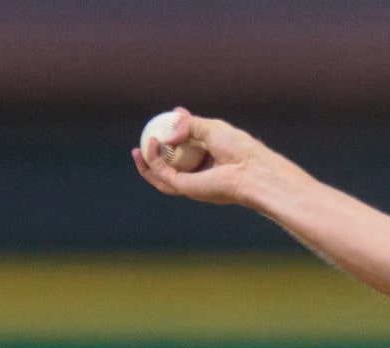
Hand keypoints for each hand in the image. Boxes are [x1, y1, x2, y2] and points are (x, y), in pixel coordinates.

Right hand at [131, 107, 291, 206]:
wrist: (251, 170)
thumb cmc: (240, 149)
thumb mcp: (214, 128)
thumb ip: (190, 125)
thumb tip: (168, 136)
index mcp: (211, 158)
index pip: (189, 149)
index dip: (176, 135)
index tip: (170, 117)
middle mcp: (201, 173)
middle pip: (172, 166)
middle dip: (156, 156)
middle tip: (147, 138)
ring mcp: (193, 182)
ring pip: (161, 177)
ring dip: (146, 164)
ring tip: (138, 149)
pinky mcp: (186, 188)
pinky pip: (162, 174)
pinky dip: (152, 160)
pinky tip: (150, 144)